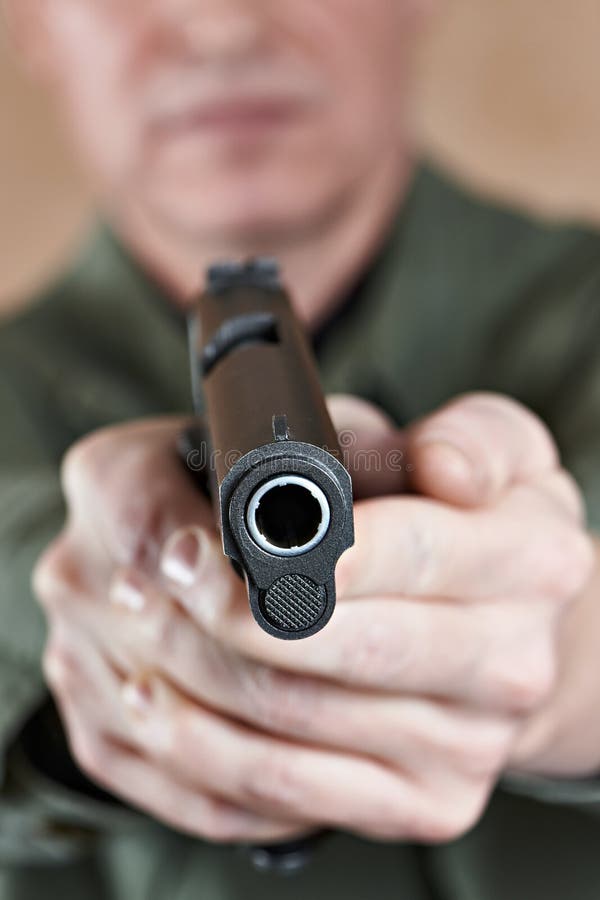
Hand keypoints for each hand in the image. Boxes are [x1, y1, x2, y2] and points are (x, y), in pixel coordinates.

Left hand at [34, 394, 594, 844]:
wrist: (512, 639)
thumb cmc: (484, 529)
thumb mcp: (500, 451)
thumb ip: (474, 439)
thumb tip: (439, 468)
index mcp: (533, 560)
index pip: (408, 552)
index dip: (297, 550)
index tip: (206, 538)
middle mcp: (511, 665)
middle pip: (337, 652)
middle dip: (222, 614)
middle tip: (154, 574)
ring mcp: (464, 751)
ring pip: (291, 727)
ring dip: (190, 675)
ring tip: (134, 622)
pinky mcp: (417, 806)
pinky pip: (286, 797)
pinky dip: (200, 751)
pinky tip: (154, 703)